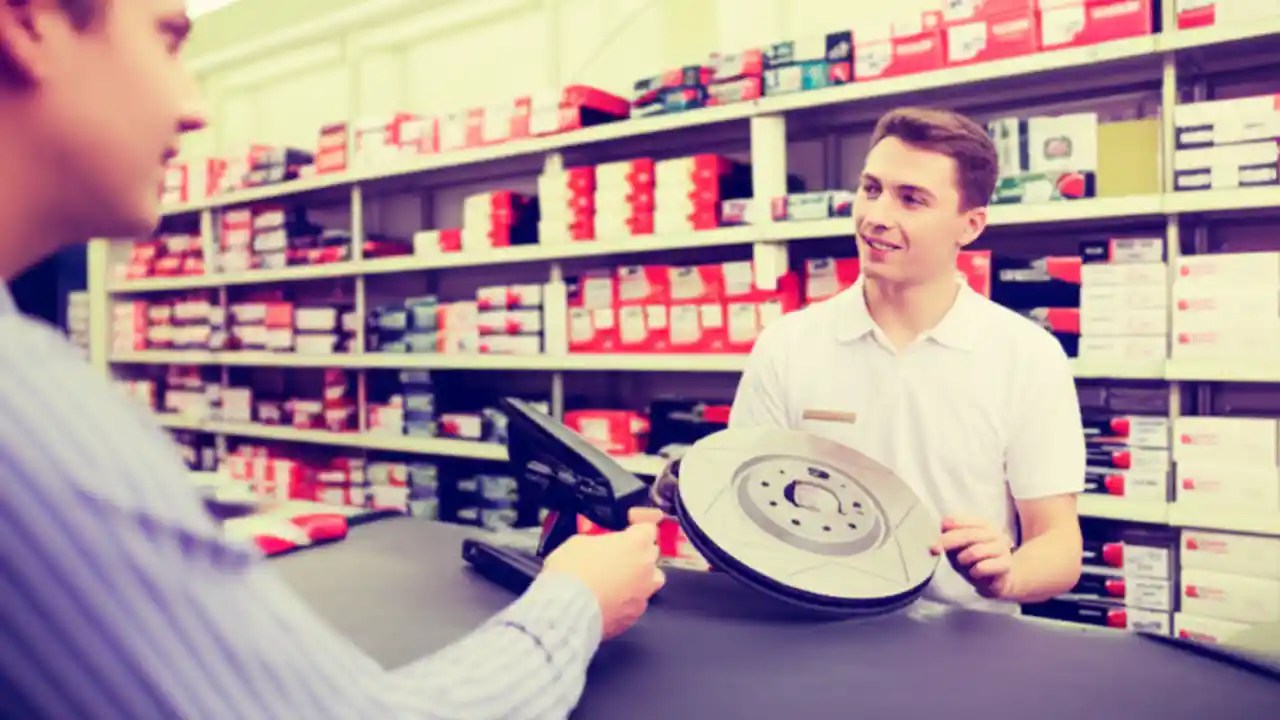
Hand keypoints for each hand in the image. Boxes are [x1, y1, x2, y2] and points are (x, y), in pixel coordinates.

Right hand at [543, 507, 666, 639]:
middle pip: (652, 554)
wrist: (566, 609)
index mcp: (636, 543)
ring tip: (620, 582)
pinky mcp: (634, 616)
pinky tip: (610, 603)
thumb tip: (602, 548)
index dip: (636, 530)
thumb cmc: (571, 569)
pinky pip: (636, 604)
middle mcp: (646, 567)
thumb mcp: (580, 541)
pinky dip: (627, 602)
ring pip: (652, 581)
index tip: (627, 532)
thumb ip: (600, 542)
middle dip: (638, 553)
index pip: (648, 529)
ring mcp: (644, 594)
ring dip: (641, 578)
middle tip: (617, 557)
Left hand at [930, 516, 1015, 598]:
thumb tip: (943, 523)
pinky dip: (975, 571)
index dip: (947, 527)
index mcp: (984, 525)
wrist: (997, 581)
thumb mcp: (958, 548)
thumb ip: (951, 535)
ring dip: (963, 559)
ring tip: (962, 564)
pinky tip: (974, 573)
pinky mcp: (1006, 566)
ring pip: (976, 551)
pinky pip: (984, 566)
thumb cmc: (974, 561)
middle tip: (934, 550)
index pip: (964, 521)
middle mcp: (995, 534)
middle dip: (948, 542)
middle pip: (968, 534)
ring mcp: (1003, 550)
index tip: (933, 534)